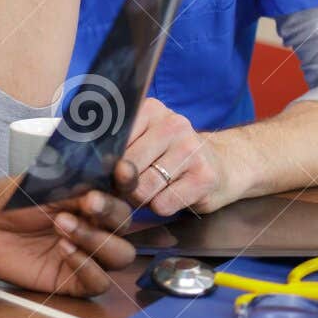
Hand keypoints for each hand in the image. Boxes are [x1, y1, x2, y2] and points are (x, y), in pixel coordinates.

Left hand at [0, 178, 136, 296]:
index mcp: (92, 195)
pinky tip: (64, 250)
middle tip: (88, 202)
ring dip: (97, 239)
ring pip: (121, 255)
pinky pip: (99, 282)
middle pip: (126, 223)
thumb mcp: (38, 183)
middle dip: (110, 212)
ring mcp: (88, 253)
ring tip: (63, 226)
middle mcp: (96, 224)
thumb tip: (100, 178)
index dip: (128, 179)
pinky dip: (88, 267)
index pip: (123, 188)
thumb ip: (72, 183)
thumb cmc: (8, 200)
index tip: (121, 170)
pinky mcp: (74, 279)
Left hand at [114, 96, 224, 215]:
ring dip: (143, 198)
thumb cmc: (171, 156)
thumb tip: (93, 167)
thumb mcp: (144, 140)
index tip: (111, 169)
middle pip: (125, 168)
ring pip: (143, 188)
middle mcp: (172, 124)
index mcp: (150, 109)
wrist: (225, 165)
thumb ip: (118, 148)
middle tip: (136, 184)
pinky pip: (163, 204)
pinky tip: (173, 195)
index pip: (111, 144)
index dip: (107, 164)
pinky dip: (161, 207)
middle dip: (124, 185)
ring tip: (156, 188)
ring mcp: (191, 149)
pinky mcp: (204, 176)